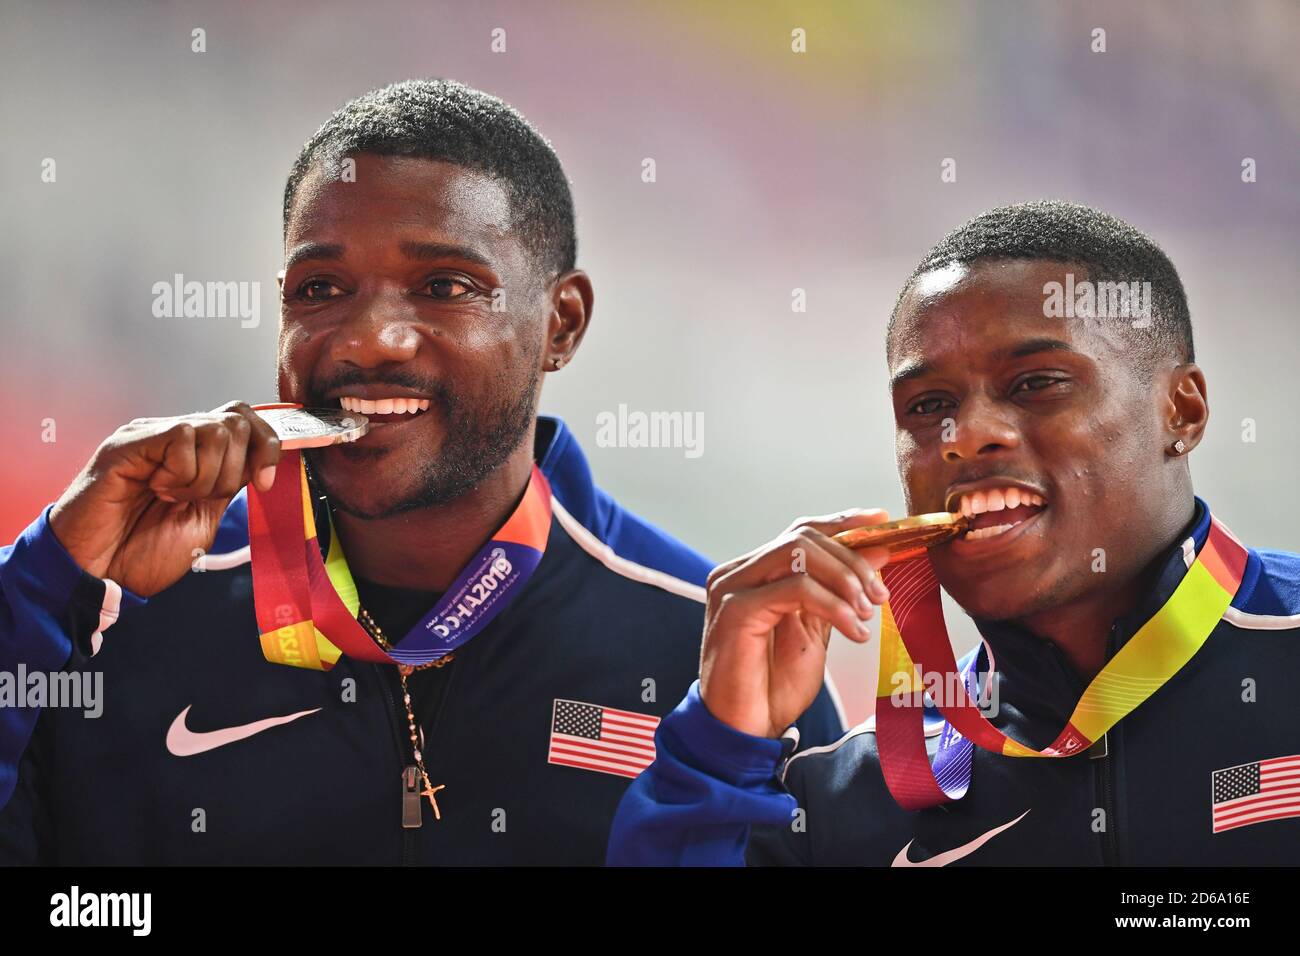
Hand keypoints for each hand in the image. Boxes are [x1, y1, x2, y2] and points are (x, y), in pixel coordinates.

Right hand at [47, 401, 281, 596]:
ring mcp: (150, 435)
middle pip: (235, 420)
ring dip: (205, 476)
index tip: (264, 484)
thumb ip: (229, 486)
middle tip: (201, 499)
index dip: (265, 447)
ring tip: (172, 497)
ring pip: (214, 429)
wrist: (98, 574)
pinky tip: (155, 489)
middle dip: (234, 469)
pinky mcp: (129, 442)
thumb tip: (261, 462)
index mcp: (193, 454)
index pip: (243, 420)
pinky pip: (182, 435)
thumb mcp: (203, 518)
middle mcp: (173, 438)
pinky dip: (181, 473)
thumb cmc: (141, 553)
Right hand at [700, 509, 892, 737]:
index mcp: (755, 573)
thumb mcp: (817, 630)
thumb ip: (839, 591)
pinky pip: (796, 588)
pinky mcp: (736, 609)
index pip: (801, 531)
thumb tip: (877, 551)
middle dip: (852, 560)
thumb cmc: (773, 686)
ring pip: (799, 552)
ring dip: (845, 578)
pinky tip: (854, 631)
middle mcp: (738, 572)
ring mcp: (732, 587)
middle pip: (804, 537)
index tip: (883, 522)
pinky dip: (833, 605)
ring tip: (867, 613)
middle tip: (881, 594)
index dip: (844, 523)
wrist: (744, 731)